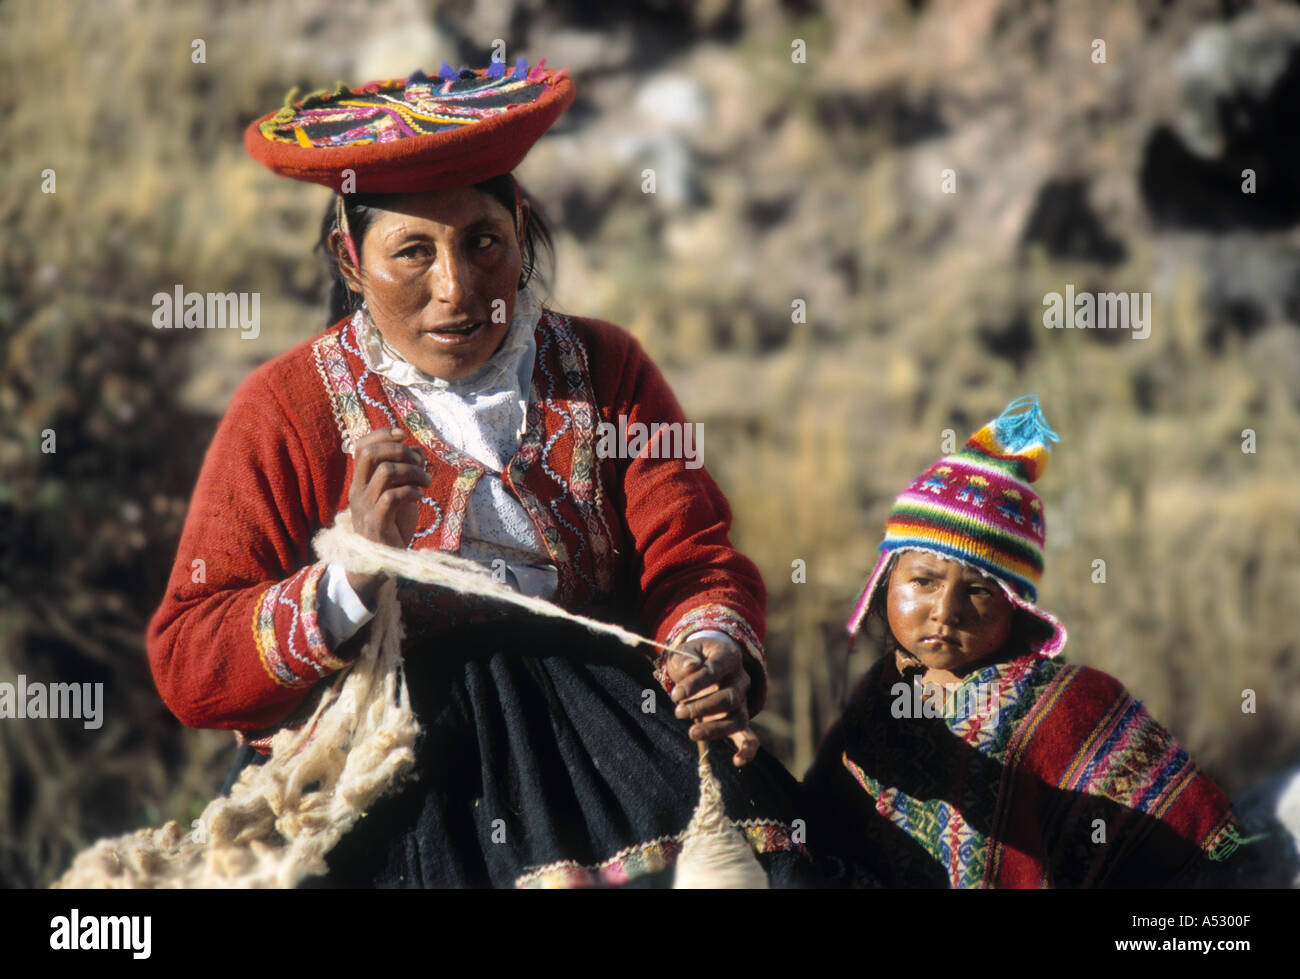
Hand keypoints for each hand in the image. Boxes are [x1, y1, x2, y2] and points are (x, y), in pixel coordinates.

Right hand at [345, 428, 430, 604]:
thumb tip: (418, 451)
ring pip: (385, 472)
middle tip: (419, 462)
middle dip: (400, 450)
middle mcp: (359, 490)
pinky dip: (411, 492)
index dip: (381, 434)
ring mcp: (366, 506)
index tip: (402, 434)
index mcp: (361, 480)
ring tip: (426, 482)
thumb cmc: (392, 523)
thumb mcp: (398, 492)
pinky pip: (393, 497)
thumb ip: (404, 470)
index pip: (361, 446)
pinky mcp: (377, 522)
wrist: (383, 560)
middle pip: (371, 454)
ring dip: (412, 472)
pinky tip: (420, 498)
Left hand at [665, 636, 759, 766]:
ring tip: (692, 732)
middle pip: (730, 697)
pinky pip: (750, 737)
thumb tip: (690, 668)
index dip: (696, 683)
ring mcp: (742, 701)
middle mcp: (741, 679)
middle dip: (702, 707)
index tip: (675, 694)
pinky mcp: (738, 719)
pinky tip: (737, 761)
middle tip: (678, 711)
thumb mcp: (686, 652)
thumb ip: (686, 658)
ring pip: (737, 718)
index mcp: (730, 656)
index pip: (716, 669)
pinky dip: (747, 750)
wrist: (706, 663)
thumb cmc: (694, 658)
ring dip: (714, 728)